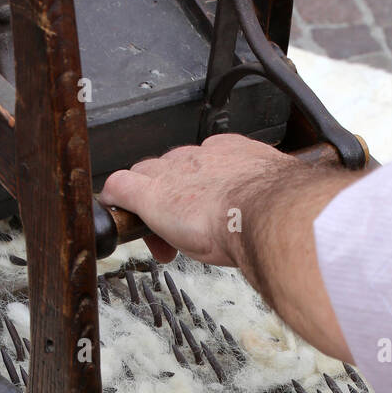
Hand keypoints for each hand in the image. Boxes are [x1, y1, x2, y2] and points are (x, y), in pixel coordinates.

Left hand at [98, 133, 294, 265]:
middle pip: (172, 168)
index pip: (202, 165)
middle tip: (180, 234)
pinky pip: (120, 187)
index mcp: (234, 155)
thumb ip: (264, 201)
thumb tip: (274, 218)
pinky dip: (116, 200)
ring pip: (147, 175)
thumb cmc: (275, 215)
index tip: (203, 216)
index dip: (198, 192)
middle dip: (172, 197)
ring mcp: (174, 172)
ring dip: (149, 203)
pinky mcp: (151, 193)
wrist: (268, 215)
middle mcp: (202, 156)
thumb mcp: (270, 203)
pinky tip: (116, 215)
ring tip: (160, 237)